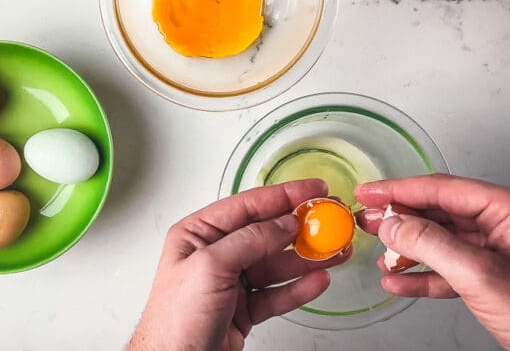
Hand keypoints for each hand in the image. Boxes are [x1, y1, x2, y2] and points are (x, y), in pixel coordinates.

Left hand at [127, 179, 349, 350]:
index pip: (247, 205)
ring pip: (276, 264)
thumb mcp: (211, 267)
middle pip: (266, 233)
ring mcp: (230, 282)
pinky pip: (277, 293)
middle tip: (331, 220)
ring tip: (335, 252)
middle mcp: (214, 254)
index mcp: (198, 234)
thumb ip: (250, 240)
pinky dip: (299, 287)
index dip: (283, 195)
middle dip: (300, 227)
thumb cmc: (174, 319)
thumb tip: (283, 223)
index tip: (313, 190)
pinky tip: (318, 280)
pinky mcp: (243, 308)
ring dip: (306, 259)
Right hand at [355, 174, 509, 350]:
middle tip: (368, 220)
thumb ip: (431, 245)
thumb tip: (393, 225)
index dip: (400, 190)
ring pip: (443, 240)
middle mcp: (508, 224)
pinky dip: (423, 275)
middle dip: (401, 219)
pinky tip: (399, 281)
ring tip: (380, 252)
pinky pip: (450, 268)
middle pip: (441, 211)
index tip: (370, 192)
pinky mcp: (495, 277)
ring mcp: (502, 251)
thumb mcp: (482, 276)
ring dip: (408, 250)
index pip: (444, 188)